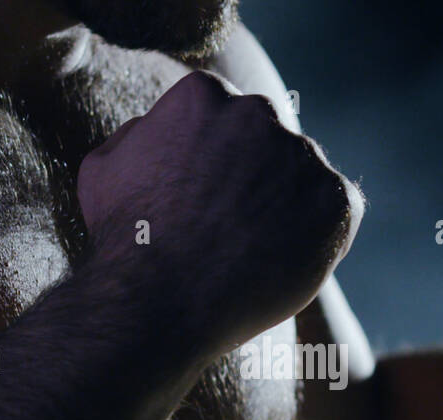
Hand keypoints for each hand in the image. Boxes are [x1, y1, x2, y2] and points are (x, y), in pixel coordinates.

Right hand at [77, 70, 362, 355]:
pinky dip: (320, 236)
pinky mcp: (337, 200)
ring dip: (287, 206)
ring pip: (303, 176)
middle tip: (231, 227)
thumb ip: (139, 136)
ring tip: (252, 253)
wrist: (161, 301)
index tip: (204, 198)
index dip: (214, 162)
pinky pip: (338, 212)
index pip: (223, 118)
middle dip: (254, 176)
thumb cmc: (126, 241)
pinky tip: (282, 261)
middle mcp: (258, 113)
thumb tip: (157, 129)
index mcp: (204, 94)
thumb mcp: (105, 168)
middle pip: (267, 141)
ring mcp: (302, 156)